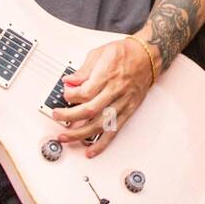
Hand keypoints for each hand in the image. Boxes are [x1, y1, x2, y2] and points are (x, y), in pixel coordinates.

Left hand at [49, 37, 154, 157]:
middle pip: (90, 110)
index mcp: (107, 75)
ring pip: (100, 124)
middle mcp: (115, 91)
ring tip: (65, 136)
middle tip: (57, 115)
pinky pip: (113, 131)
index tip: (64, 94)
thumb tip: (69, 81)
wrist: (147, 57)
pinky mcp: (127, 112)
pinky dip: (101, 143)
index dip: (71, 96)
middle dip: (69, 116)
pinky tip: (91, 150)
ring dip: (80, 134)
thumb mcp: (101, 53)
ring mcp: (121, 103)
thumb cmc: (125, 53)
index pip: (86, 92)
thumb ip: (84, 69)